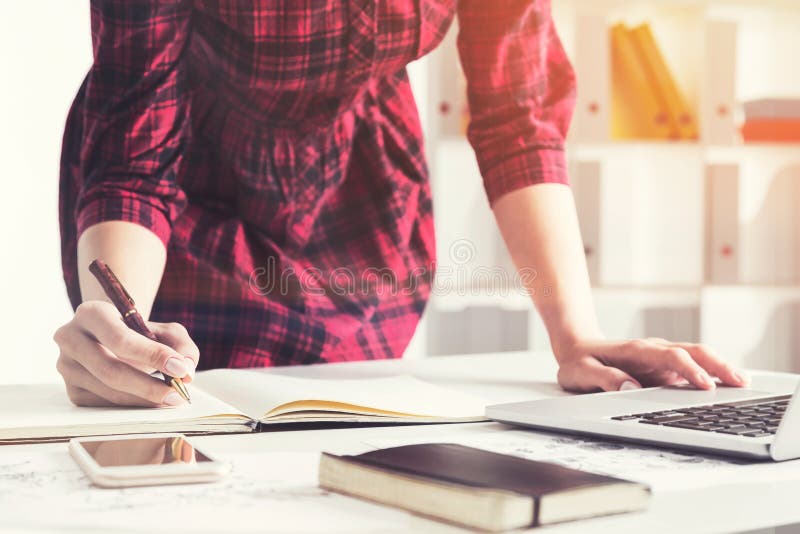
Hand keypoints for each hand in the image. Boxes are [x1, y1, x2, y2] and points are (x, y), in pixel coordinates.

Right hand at [54, 301, 198, 406]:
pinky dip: (131, 405)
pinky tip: (149, 401)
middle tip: (177, 394)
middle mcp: (70, 338)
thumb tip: (186, 369)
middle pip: (110, 370)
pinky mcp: (72, 389)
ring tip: (170, 399)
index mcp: (91, 313)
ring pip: (107, 391)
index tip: (180, 369)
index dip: (151, 355)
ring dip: (143, 399)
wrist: (114, 338)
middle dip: (148, 386)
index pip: (120, 338)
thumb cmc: (142, 332)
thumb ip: (181, 345)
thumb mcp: (165, 330)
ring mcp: (66, 366)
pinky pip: (103, 404)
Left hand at [554, 337, 749, 392]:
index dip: (689, 370)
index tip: (704, 385)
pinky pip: (692, 367)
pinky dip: (711, 373)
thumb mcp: (580, 372)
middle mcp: (653, 350)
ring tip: (743, 384)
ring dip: (720, 368)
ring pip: (697, 357)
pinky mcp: (663, 367)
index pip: (670, 357)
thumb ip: (602, 379)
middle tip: (741, 383)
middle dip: (718, 366)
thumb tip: (629, 388)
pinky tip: (726, 385)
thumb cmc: (579, 361)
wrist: (577, 347)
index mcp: (636, 350)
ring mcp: (661, 358)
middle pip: (693, 352)